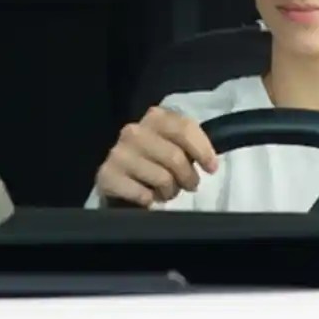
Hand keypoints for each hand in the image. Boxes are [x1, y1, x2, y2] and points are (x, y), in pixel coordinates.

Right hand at [95, 106, 219, 207]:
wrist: (121, 180)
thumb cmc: (156, 161)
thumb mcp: (173, 145)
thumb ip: (188, 144)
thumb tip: (209, 161)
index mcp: (154, 118)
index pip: (184, 128)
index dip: (202, 150)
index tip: (211, 168)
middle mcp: (134, 131)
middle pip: (175, 157)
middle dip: (188, 177)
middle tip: (189, 185)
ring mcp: (118, 153)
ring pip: (162, 178)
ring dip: (170, 191)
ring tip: (166, 191)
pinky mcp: (107, 176)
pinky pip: (142, 194)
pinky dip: (150, 200)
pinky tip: (147, 196)